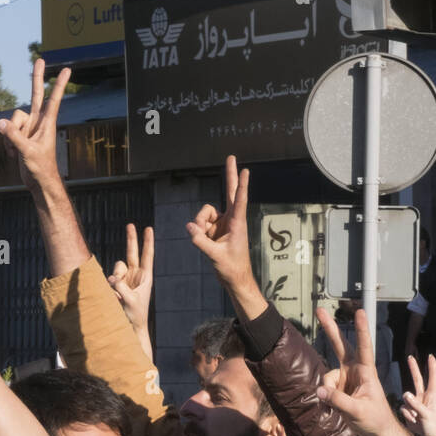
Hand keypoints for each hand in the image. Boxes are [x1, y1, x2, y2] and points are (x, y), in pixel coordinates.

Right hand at [0, 59, 70, 188]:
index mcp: (47, 124)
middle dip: (36, 78)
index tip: (66, 70)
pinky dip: (7, 142)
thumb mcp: (27, 152)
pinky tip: (14, 154)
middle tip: (40, 60)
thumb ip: (14, 136)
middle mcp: (38, 122)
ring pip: (13, 119)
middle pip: (35, 95)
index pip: (53, 99)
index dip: (58, 84)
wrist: (38, 182)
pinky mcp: (20, 135)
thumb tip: (1, 123)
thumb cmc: (40, 168)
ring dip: (10, 135)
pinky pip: (7, 130)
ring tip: (16, 151)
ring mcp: (29, 128)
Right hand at [108, 223, 153, 355]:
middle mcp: (136, 275)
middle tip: (130, 224)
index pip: (147, 256)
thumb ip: (122, 288)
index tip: (149, 228)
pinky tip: (115, 298)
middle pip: (132, 252)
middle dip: (131, 239)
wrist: (131, 326)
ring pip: (116, 268)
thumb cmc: (136, 315)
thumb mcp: (131, 301)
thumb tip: (112, 278)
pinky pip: (110, 278)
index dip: (147, 242)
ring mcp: (125, 279)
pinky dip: (110, 286)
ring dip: (116, 278)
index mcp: (146, 277)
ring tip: (119, 295)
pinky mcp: (116, 285)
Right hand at [186, 154, 253, 290]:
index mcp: (237, 224)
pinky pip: (200, 224)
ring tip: (202, 237)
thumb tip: (189, 227)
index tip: (245, 170)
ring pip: (205, 213)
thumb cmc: (232, 268)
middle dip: (229, 175)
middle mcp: (231, 220)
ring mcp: (222, 224)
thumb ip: (200, 240)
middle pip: (229, 192)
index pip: (239, 200)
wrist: (234, 279)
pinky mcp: (215, 230)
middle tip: (232, 156)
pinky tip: (200, 238)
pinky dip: (198, 231)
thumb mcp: (215, 256)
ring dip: (200, 223)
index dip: (241, 184)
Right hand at [315, 308, 396, 435]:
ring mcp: (346, 378)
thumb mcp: (358, 411)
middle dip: (330, 328)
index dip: (361, 330)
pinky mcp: (338, 387)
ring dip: (328, 390)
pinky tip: (334, 406)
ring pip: (328, 376)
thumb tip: (319, 391)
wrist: (375, 431)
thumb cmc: (374, 419)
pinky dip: (326, 397)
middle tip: (319, 310)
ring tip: (339, 406)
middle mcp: (355, 370)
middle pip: (340, 345)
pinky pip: (325, 388)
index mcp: (367, 372)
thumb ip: (338, 401)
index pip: (365, 347)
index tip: (360, 312)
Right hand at [400, 354, 435, 435]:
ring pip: (406, 399)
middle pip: (417, 381)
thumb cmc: (433, 430)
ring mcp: (415, 406)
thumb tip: (405, 394)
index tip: (430, 356)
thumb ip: (416, 405)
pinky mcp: (409, 413)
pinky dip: (407, 416)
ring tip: (417, 419)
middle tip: (410, 356)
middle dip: (414, 369)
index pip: (432, 380)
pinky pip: (403, 410)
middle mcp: (423, 400)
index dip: (431, 368)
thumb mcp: (426, 416)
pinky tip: (413, 423)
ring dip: (409, 408)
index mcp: (432, 399)